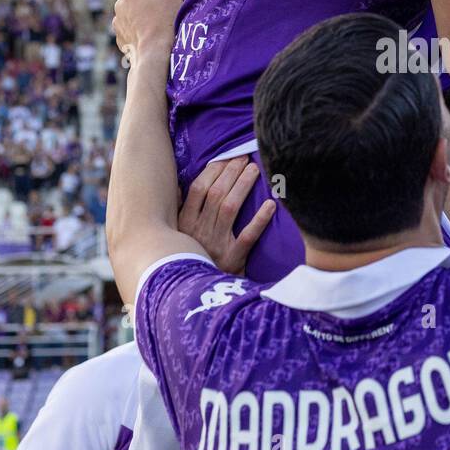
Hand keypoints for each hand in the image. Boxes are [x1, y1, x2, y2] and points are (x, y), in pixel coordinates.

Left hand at [112, 0, 182, 61]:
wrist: (154, 52)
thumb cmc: (166, 20)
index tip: (170, 2)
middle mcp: (120, 1)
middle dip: (154, 1)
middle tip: (166, 15)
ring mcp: (118, 19)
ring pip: (137, 11)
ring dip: (146, 15)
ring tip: (157, 27)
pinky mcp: (119, 35)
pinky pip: (132, 26)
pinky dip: (140, 29)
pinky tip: (150, 36)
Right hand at [177, 157, 275, 275]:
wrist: (197, 291)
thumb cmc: (193, 256)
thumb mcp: (179, 236)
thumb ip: (180, 212)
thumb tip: (179, 187)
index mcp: (184, 223)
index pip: (198, 189)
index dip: (213, 171)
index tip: (227, 157)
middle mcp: (199, 231)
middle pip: (216, 194)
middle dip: (232, 172)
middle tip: (245, 158)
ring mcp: (216, 245)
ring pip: (230, 209)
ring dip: (243, 186)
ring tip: (255, 170)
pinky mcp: (234, 259)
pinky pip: (248, 237)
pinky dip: (259, 220)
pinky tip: (270, 205)